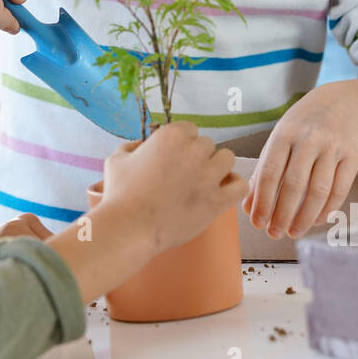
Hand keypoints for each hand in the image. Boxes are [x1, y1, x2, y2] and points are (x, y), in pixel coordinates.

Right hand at [102, 121, 247, 252]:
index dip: (182, 144)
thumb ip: (132, 147)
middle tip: (184, 176)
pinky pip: (241, 185)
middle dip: (197, 158)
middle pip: (207, 145)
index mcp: (172, 136)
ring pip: (227, 159)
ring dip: (217, 168)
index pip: (189, 129)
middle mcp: (194, 150)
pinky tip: (221, 193)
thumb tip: (141, 146)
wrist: (130, 228)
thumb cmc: (120, 195)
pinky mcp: (218, 200)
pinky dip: (233, 186)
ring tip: (204, 182)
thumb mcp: (116, 160)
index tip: (174, 158)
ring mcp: (208, 175)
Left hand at [245, 88, 357, 238]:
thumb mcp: (278, 139)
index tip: (258, 223)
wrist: (340, 102)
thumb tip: (249, 208)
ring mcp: (333, 147)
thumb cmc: (301, 126)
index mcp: (284, 135)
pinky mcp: (352, 156)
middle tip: (274, 233)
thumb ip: (263, 172)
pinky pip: (340, 189)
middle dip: (282, 215)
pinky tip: (315, 220)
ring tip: (294, 232)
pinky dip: (327, 209)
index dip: (263, 202)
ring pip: (319, 190)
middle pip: (294, 185)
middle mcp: (309, 140)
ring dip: (305, 217)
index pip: (270, 174)